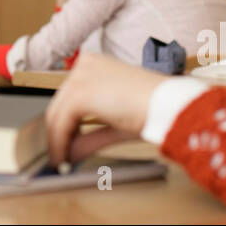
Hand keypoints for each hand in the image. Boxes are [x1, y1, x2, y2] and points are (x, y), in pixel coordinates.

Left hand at [44, 54, 167, 166]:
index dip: (64, 122)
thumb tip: (71, 150)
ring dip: (57, 141)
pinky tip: (63, 158)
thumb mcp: (116, 123)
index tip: (64, 141)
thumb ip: (91, 135)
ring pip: (56, 114)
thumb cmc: (155, 108)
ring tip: (61, 161)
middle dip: (58, 133)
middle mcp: (85, 65)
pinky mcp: (80, 94)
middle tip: (60, 155)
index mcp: (95, 64)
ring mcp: (81, 77)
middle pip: (60, 103)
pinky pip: (61, 123)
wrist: (168, 104)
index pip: (69, 95)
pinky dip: (59, 143)